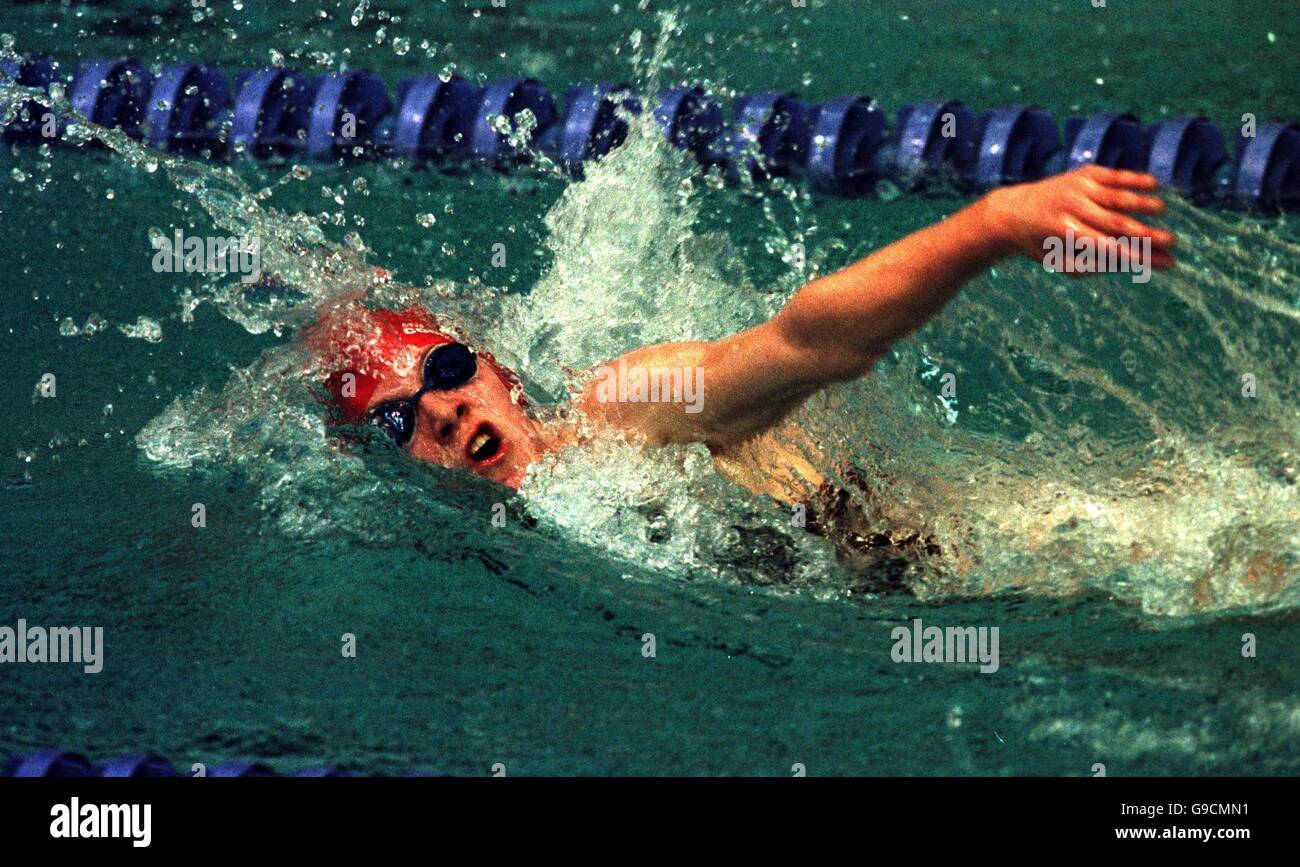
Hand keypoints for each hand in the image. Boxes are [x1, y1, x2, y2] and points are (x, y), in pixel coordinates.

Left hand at [983, 164, 1176, 273]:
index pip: (1110, 247)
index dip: (1139, 255)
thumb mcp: (1063, 263)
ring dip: (1143, 203)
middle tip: (1173, 241)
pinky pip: (1114, 176)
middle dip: (1148, 233)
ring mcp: (1078, 188)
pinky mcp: (1083, 174)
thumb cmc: (1042, 246)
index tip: (1165, 262)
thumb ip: (1097, 264)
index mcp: (1066, 235)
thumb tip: (1139, 262)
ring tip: (1163, 212)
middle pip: (1117, 223)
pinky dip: (1134, 179)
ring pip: (1117, 196)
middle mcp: (1072, 208)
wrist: (1013, 212)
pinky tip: (1154, 184)